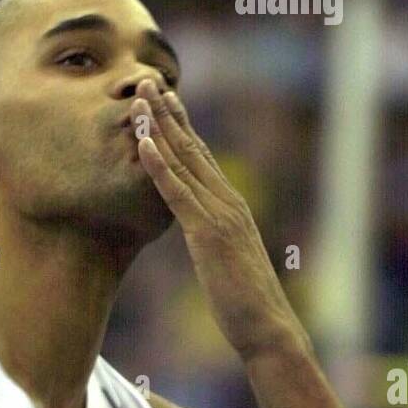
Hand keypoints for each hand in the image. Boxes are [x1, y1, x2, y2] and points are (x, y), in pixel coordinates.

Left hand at [131, 78, 307, 359]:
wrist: (266, 327)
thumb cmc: (244, 304)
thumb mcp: (225, 262)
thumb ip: (213, 240)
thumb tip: (201, 235)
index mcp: (231, 207)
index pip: (202, 159)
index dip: (181, 127)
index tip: (164, 100)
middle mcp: (228, 202)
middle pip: (193, 148)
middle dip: (169, 113)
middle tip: (149, 80)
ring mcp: (219, 215)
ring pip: (184, 161)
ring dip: (160, 126)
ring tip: (141, 96)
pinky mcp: (208, 234)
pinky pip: (178, 193)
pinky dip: (159, 165)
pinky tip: (144, 142)